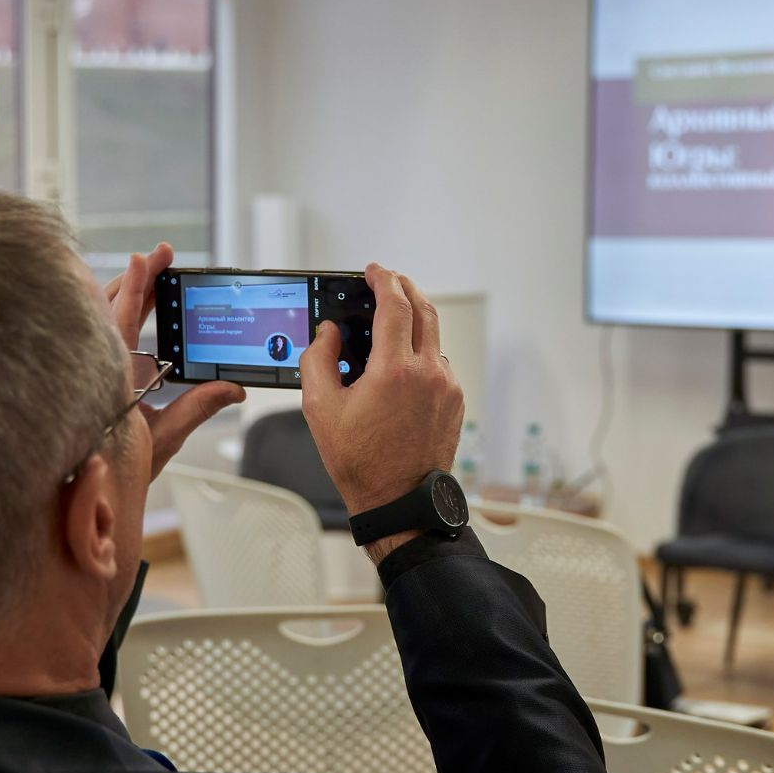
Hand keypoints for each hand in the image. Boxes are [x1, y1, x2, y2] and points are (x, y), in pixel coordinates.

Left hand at [107, 245, 244, 478]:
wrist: (86, 493)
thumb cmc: (113, 469)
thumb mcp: (163, 439)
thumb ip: (198, 408)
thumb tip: (231, 388)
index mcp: (112, 375)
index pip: (120, 317)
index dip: (135, 285)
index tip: (145, 257)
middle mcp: (98, 365)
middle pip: (110, 306)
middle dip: (137, 277)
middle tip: (161, 256)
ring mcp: (91, 369)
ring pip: (100, 316)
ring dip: (125, 292)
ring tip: (150, 273)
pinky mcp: (92, 376)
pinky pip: (97, 334)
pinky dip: (114, 313)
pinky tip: (127, 308)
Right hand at [300, 264, 463, 561]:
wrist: (399, 501)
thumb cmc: (360, 462)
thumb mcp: (320, 408)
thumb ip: (318, 359)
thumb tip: (328, 332)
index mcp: (395, 369)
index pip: (396, 304)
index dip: (383, 280)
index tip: (373, 271)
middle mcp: (429, 373)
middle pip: (424, 310)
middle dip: (404, 289)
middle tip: (387, 282)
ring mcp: (447, 387)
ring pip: (434, 336)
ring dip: (414, 320)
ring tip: (390, 323)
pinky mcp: (455, 401)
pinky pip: (439, 362)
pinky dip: (422, 350)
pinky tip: (401, 361)